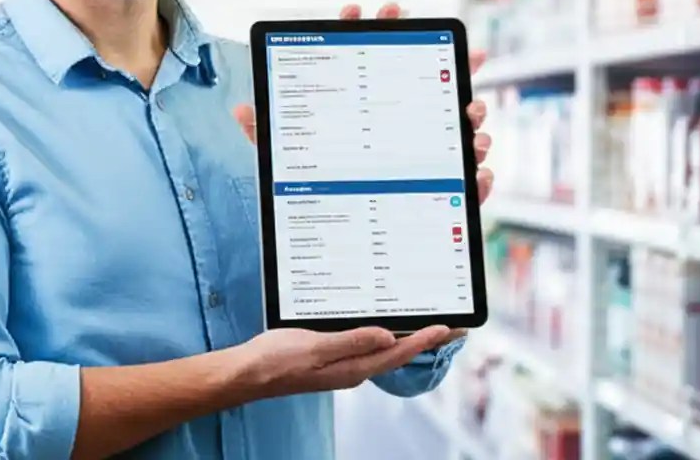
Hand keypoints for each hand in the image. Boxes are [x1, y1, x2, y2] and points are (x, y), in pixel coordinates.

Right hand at [229, 325, 453, 399]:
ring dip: (408, 338)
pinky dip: (384, 337)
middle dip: (426, 340)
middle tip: (452, 327)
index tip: (448, 328)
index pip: (398, 353)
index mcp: (352, 368)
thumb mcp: (315, 345)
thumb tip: (388, 337)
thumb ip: (352, 341)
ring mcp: (342, 365)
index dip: (425, 340)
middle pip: (398, 354)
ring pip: (385, 351)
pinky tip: (385, 328)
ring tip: (429, 327)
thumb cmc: (276, 360)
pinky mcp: (332, 358)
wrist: (247, 373)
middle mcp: (352, 369)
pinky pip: (367, 347)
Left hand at [232, 2, 495, 203]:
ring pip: (457, 136)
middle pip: (430, 93)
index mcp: (363, 115)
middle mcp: (400, 133)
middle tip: (463, 54)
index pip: (372, 65)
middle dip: (451, 68)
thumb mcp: (283, 166)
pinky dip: (477, 178)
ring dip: (471, 120)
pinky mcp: (438, 200)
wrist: (328, 251)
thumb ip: (264, 137)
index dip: (375, 33)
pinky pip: (465, 189)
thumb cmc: (307, 197)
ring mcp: (424, 164)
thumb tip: (239, 108)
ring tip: (471, 113)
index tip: (378, 12)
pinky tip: (478, 170)